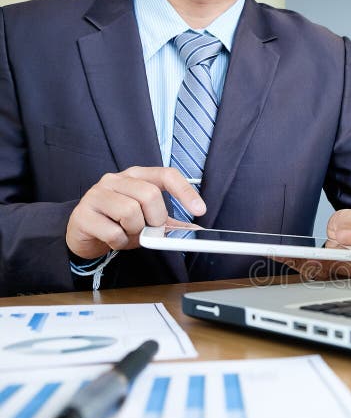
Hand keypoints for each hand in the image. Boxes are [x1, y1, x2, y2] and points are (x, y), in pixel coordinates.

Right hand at [66, 167, 205, 259]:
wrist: (84, 234)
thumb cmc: (118, 223)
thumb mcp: (147, 220)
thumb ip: (169, 222)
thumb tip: (195, 230)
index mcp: (136, 176)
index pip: (166, 175)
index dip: (185, 192)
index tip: (200, 210)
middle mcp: (115, 179)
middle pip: (149, 195)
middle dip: (155, 219)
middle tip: (147, 229)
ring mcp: (97, 194)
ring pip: (131, 212)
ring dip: (135, 231)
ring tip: (126, 232)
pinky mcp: (83, 214)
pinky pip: (113, 232)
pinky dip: (120, 242)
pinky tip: (113, 239)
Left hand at [279, 209, 350, 280]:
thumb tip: (345, 238)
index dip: (332, 262)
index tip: (314, 258)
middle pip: (331, 273)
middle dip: (308, 264)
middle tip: (285, 256)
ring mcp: (343, 278)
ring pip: (320, 276)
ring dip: (298, 265)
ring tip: (278, 255)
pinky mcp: (331, 278)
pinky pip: (314, 274)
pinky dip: (297, 265)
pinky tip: (280, 257)